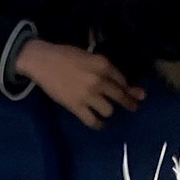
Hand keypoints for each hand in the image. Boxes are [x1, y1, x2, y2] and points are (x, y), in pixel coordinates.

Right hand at [15, 38, 144, 126]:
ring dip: (108, 111)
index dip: (130, 88)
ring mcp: (88, 95)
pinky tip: (100, 123)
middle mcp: (99, 80)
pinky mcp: (76, 106)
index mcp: (103, 65)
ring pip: (109, 110)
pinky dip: (98, 124)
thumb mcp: (89, 55)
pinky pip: (93, 121)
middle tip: (134, 107)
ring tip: (105, 110)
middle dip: (130, 103)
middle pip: (120, 96)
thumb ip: (104, 67)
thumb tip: (119, 79)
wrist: (42, 61)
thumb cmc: (65, 55)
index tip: (137, 94)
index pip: (123, 80)